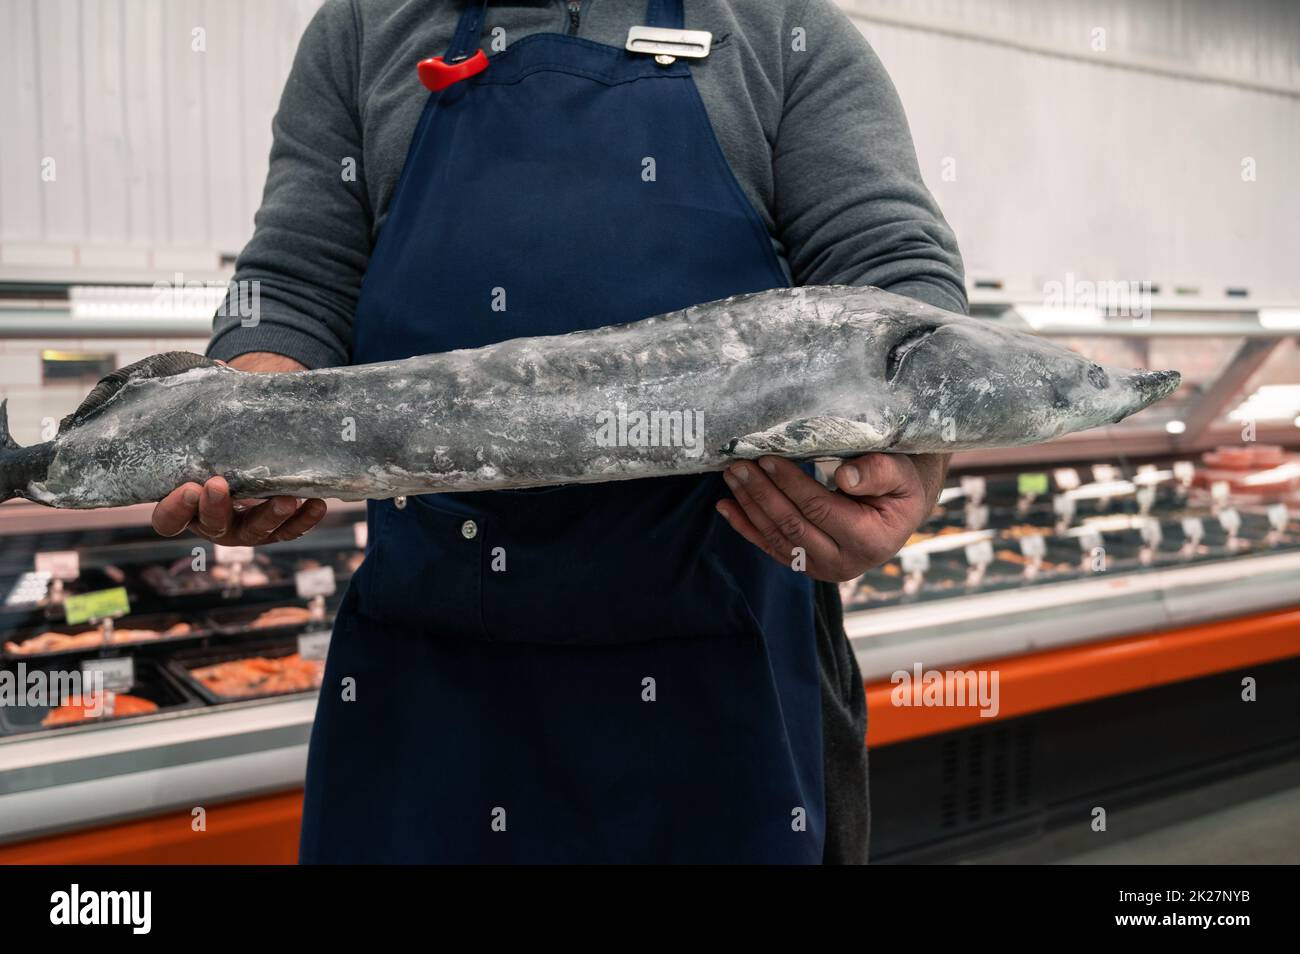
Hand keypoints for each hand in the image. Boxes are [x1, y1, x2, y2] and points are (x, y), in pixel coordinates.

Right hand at [150, 352, 326, 544]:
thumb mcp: (208, 416)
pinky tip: (316, 504)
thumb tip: (221, 368)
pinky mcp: (274, 526)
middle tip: (222, 484)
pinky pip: (289, 530)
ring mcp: (244, 526)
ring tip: (287, 498)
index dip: (175, 508)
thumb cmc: (220, 432)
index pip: (168, 518)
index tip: (190, 486)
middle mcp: (210, 520)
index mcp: (182, 500)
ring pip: (253, 532)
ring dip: (269, 517)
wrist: (252, 440)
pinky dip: (303, 520)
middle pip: (210, 526)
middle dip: (215, 507)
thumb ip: (205, 398)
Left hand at [716, 453, 947, 582]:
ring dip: (750, 506)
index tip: (768, 458)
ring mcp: (823, 570)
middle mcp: (846, 564)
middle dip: (762, 494)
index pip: (820, 510)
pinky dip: (746, 527)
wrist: (901, 511)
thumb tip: (844, 477)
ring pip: (777, 538)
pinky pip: (771, 548)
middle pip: (793, 526)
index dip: (791, 484)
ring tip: (732, 477)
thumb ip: (877, 472)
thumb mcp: (900, 473)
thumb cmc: (900, 486)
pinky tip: (725, 507)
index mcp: (871, 541)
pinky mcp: (807, 567)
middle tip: (740, 465)